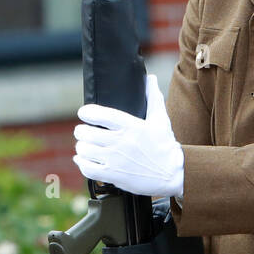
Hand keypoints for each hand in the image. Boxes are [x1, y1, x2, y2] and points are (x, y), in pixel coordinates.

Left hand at [73, 74, 184, 197]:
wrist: (172, 175)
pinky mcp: (113, 175)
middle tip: (83, 131)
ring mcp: (116, 160)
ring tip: (84, 145)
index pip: (103, 115)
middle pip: (87, 133)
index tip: (83, 112)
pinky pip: (88, 168)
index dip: (88, 112)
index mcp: (131, 127)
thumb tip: (150, 78)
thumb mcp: (161, 120)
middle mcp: (121, 143)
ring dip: (81, 147)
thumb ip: (153, 97)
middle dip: (81, 131)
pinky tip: (82, 159)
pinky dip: (81, 163)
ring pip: (85, 150)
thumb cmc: (165, 145)